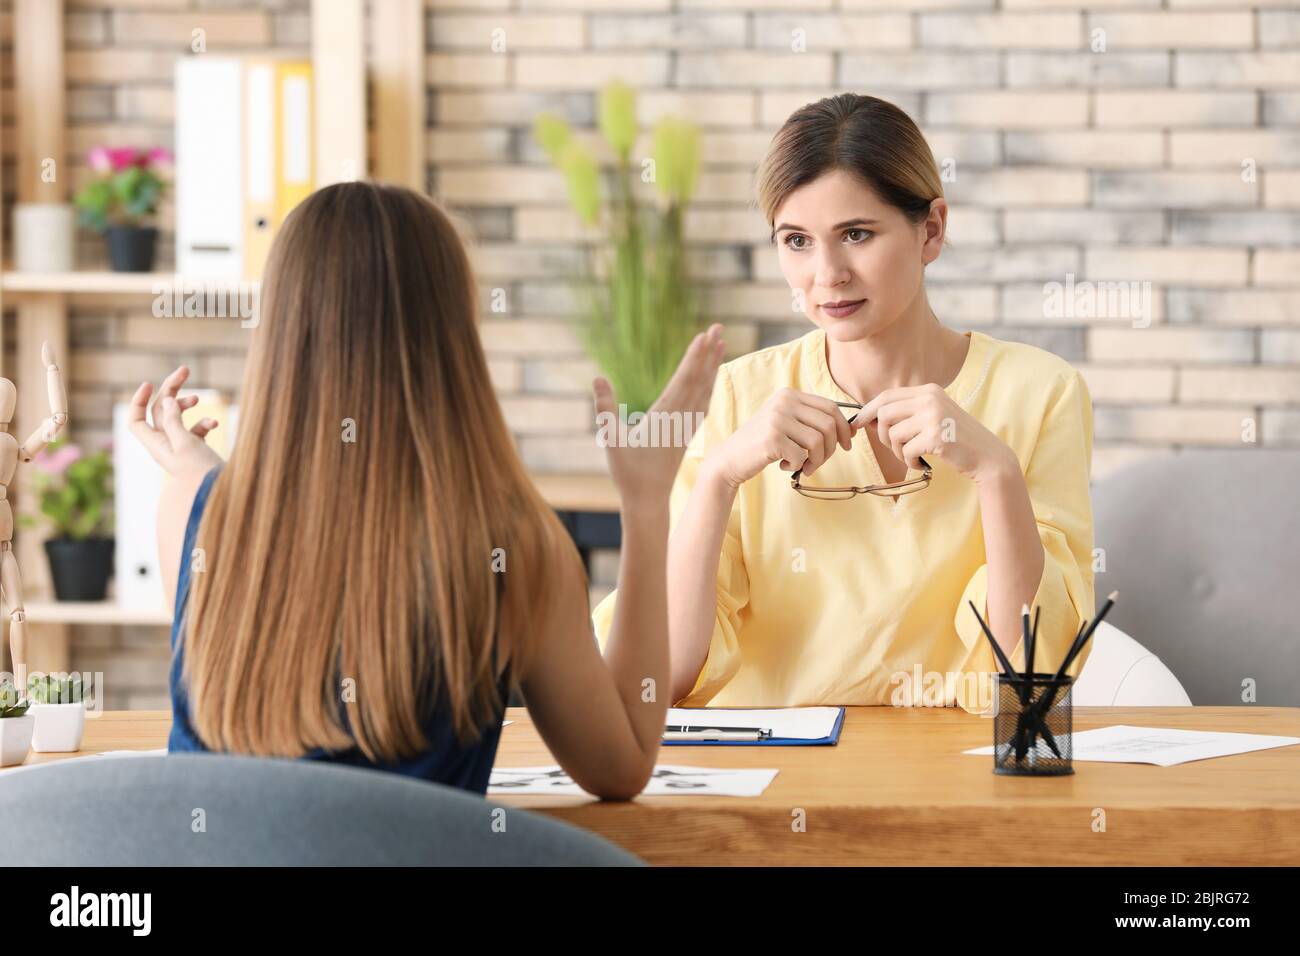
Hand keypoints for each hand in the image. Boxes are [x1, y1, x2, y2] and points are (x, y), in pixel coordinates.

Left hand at [128, 366, 222, 477]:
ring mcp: (181, 446)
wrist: (218, 493)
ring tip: (198, 399)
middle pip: (160, 410)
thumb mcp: (185, 443)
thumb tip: (166, 400)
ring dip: (187, 405)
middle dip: (171, 390)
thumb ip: (173, 420)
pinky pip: (196, 429)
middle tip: (185, 370)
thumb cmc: (200, 473)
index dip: (138, 401)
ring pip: (178, 417)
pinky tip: (215, 424)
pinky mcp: (197, 449)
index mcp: (156, 444)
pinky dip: (205, 423)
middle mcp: (165, 444)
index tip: (149, 384)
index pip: (136, 419)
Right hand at [596, 324, 725, 504]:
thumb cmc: (628, 473)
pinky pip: (701, 405)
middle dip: (709, 353)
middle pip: (699, 380)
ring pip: (704, 391)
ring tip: (720, 346)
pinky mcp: (684, 434)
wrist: (648, 500)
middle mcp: (680, 418)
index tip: (704, 336)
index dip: (694, 357)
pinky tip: (710, 381)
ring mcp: (685, 426)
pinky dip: (708, 387)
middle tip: (719, 328)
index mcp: (664, 416)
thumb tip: (597, 378)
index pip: (683, 380)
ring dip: (712, 367)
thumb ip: (605, 409)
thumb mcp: (611, 440)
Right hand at [708, 388, 854, 488]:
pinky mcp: (772, 438)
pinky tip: (783, 465)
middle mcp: (783, 402)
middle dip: (831, 448)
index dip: (844, 426)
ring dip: (816, 460)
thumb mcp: (786, 424)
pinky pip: (801, 456)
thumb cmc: (762, 445)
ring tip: (804, 466)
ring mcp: (777, 418)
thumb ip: (812, 421)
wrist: (729, 459)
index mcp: (789, 394)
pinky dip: (797, 466)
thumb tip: (850, 429)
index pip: (830, 406)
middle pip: (829, 424)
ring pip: (818, 441)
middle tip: (819, 462)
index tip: (847, 443)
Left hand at [854, 382, 1013, 483]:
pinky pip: (905, 450)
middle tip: (895, 448)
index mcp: (929, 390)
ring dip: (897, 451)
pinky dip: (909, 462)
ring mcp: (934, 416)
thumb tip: (868, 420)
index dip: (867, 411)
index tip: (857, 424)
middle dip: (881, 435)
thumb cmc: (956, 439)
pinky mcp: (936, 436)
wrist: (988, 456)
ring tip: (914, 456)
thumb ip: (906, 414)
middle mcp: (931, 398)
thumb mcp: (932, 417)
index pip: (886, 396)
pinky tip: (923, 463)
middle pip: (884, 414)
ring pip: (892, 434)